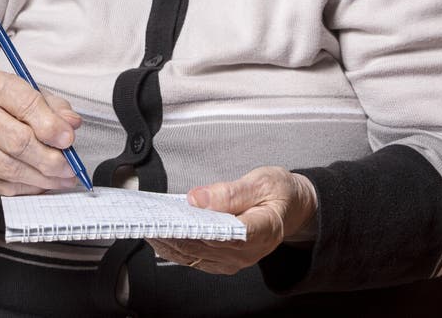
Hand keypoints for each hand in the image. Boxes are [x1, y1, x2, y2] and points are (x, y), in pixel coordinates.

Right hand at [0, 70, 82, 198]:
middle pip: (17, 142)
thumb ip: (56, 108)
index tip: (69, 140)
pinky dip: (26, 188)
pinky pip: (1, 185)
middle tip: (69, 167)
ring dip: (41, 178)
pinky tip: (42, 184)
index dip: (51, 126)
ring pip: (9, 168)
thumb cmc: (9, 105)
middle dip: (48, 159)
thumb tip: (72, 124)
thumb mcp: (35, 94)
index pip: (26, 106)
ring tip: (62, 179)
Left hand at [148, 167, 316, 274]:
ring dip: (171, 243)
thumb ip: (231, 192)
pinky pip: (197, 259)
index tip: (179, 218)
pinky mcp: (226, 260)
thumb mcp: (262, 181)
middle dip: (176, 234)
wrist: (291, 208)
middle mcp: (248, 252)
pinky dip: (177, 249)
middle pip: (206, 247)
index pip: (230, 235)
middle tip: (152, 220)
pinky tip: (162, 238)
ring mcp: (236, 260)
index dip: (202, 229)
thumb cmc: (279, 193)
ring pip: (197, 256)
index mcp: (263, 230)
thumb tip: (198, 199)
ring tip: (150, 227)